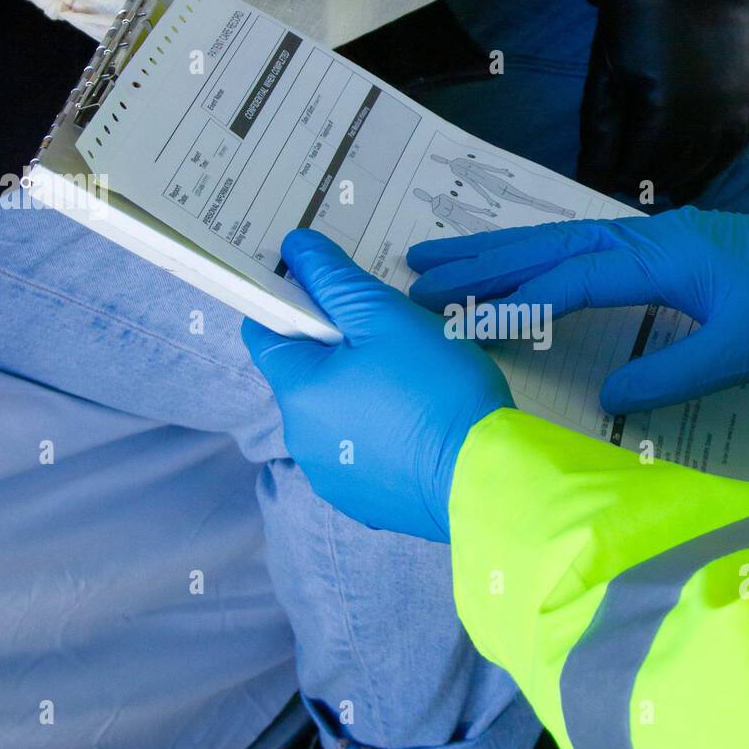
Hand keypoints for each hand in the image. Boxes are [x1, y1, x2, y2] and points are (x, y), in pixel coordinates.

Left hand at [242, 230, 513, 541]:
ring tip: (412, 384)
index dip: (291, 304)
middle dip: (338, 350)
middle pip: (305, 374)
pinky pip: (359, 451)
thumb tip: (295, 249)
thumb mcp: (386, 316)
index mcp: (298, 390)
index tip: (329, 294)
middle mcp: (301, 437)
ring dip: (360, 392)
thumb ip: (334, 279)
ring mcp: (330, 475)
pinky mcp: (362, 500)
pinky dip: (379, 433)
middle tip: (390, 338)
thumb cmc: (438, 390)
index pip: (264, 333)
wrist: (485, 478)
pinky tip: (418, 424)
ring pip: (334, 413)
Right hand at [408, 209, 748, 412]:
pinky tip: (512, 261)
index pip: (571, 278)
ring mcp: (650, 235)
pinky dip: (535, 252)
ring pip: (558, 238)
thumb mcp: (742, 350)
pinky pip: (579, 244)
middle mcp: (646, 236)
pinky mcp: (657, 245)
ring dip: (497, 250)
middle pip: (548, 245)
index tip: (458, 317)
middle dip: (479, 261)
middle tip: (415, 274)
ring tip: (439, 257)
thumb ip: (673, 374)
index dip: (513, 300)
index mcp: (661, 257)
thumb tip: (608, 395)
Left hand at [580, 0, 748, 203]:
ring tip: (668, 180)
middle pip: (674, 174)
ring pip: (710, 165)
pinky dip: (719, 156)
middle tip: (638, 180)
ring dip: (686, 176)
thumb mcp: (605, 77)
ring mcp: (737, 109)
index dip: (622, 179)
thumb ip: (600, 136)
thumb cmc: (634, 19)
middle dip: (652, 181)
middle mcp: (704, 121)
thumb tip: (594, 182)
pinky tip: (703, 159)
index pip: (638, 172)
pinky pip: (740, 143)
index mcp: (661, 118)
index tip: (613, 178)